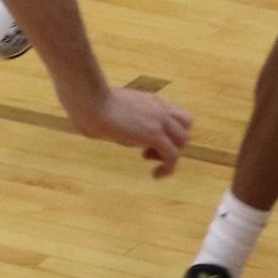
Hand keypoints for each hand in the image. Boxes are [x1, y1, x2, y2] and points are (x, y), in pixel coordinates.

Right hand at [69, 85, 193, 178]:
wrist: (92, 103)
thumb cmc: (92, 106)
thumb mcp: (112, 110)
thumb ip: (116, 118)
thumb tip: (96, 127)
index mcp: (152, 101)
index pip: (175, 115)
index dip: (167, 132)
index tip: (147, 141)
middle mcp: (161, 109)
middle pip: (185, 127)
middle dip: (171, 142)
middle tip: (147, 151)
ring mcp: (160, 120)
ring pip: (183, 141)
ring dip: (169, 154)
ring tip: (147, 159)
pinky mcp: (154, 134)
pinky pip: (173, 156)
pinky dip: (168, 169)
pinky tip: (155, 175)